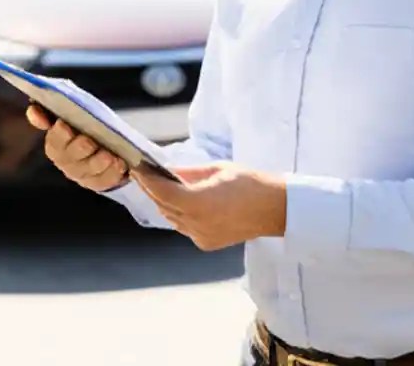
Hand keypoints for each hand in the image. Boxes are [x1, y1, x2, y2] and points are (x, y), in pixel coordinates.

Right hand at [26, 104, 129, 192]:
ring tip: (110, 156)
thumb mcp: (70, 115)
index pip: (54, 140)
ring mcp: (81, 174)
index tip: (64, 124)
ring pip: (88, 171)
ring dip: (99, 163)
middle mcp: (65, 162)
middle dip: (80, 148)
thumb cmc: (83, 126)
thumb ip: (51, 112)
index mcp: (55, 144)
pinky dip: (112, 173)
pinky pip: (103, 181)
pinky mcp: (97, 182)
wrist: (102, 143)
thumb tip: (33, 110)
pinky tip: (120, 164)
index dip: (59, 133)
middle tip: (90, 141)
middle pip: (71, 158)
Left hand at [132, 162, 286, 250]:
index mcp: (197, 202)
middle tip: (147, 174)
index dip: (146, 180)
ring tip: (166, 187)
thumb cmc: (249, 183)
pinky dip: (183, 216)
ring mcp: (200, 236)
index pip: (161, 192)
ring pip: (173, 219)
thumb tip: (167, 170)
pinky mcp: (207, 243)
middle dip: (154, 190)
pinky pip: (186, 228)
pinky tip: (189, 204)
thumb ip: (188, 173)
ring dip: (167, 204)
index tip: (138, 169)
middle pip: (163, 206)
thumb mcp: (217, 169)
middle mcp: (195, 223)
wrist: (275, 208)